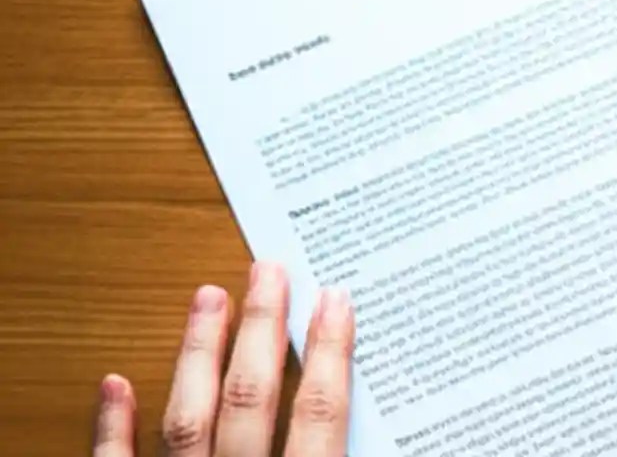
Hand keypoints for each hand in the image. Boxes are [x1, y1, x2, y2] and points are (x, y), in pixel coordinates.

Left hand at [92, 263, 354, 456]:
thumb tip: (406, 442)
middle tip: (269, 272)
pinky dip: (114, 426)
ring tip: (209, 295)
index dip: (329, 353)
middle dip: (262, 329)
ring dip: (199, 353)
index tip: (334, 300)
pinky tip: (116, 383)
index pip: (317, 416)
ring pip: (187, 419)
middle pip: (250, 400)